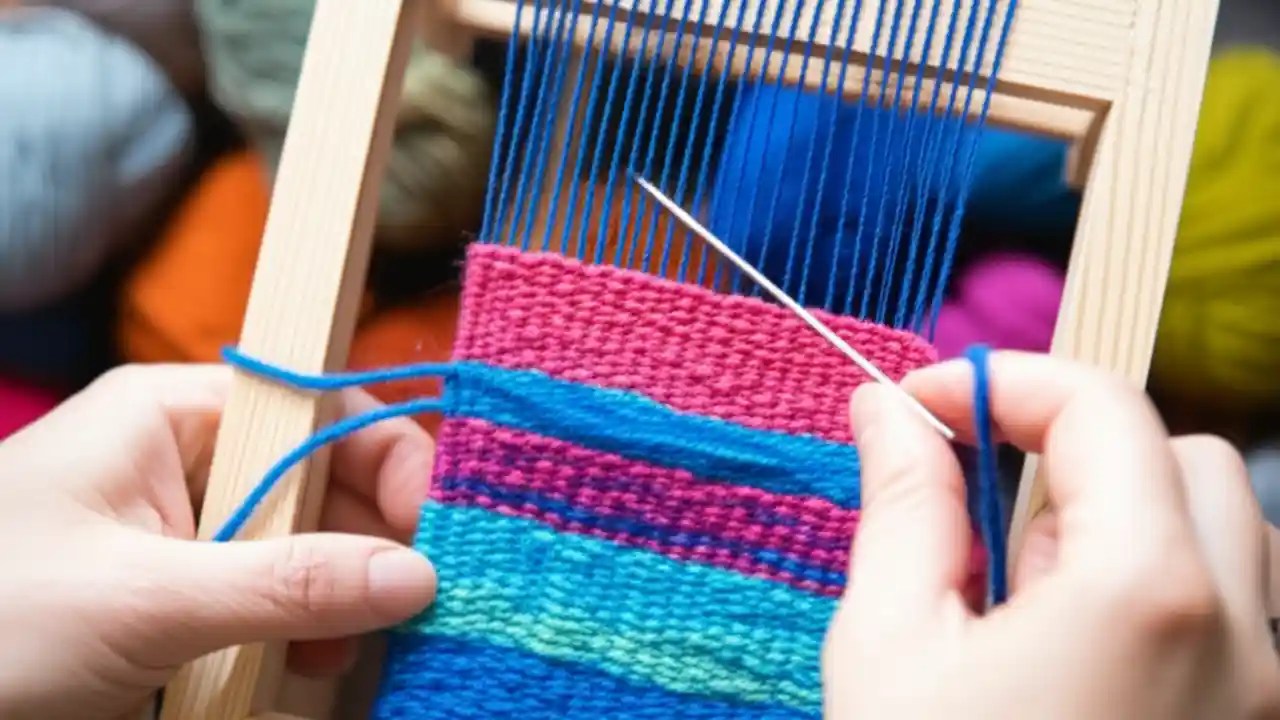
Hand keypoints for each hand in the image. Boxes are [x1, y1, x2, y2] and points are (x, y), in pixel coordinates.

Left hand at [0, 364, 437, 719]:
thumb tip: (419, 577)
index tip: (437, 534)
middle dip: (370, 548)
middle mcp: (189, 462)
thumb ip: (289, 584)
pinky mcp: (182, 596)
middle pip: (324, 484)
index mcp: (173, 417)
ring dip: (338, 602)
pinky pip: (271, 600)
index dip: (388, 462)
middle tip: (415, 614)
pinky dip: (299, 637)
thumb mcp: (145, 602)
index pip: (319, 412)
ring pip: (306, 549)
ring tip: (344, 658)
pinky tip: (305, 672)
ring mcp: (187, 532)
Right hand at [824, 351, 1279, 718]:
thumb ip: (902, 505)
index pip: (1100, 409)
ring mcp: (1262, 691)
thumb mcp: (890, 646)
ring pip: (1219, 529)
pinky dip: (1151, 582)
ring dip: (1117, 513)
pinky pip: (1229, 608)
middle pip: (1180, 454)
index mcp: (1145, 593)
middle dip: (1071, 444)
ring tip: (1016, 587)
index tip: (919, 407)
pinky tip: (1065, 646)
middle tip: (971, 498)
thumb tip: (884, 407)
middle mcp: (1241, 635)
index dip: (1000, 382)